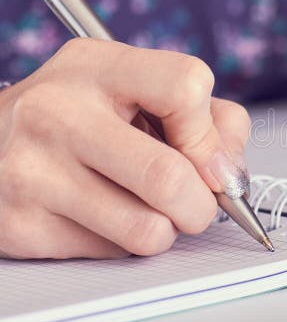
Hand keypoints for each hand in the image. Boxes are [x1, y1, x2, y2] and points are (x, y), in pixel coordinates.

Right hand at [0, 39, 250, 258]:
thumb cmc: (79, 114)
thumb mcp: (135, 87)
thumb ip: (205, 117)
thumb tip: (229, 174)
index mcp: (97, 67)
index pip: (186, 87)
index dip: (211, 133)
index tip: (207, 154)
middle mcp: (57, 114)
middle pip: (170, 178)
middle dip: (202, 205)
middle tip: (195, 203)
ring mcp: (33, 172)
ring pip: (148, 230)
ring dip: (166, 229)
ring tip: (147, 208)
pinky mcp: (22, 226)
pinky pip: (113, 253)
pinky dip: (125, 243)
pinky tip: (104, 216)